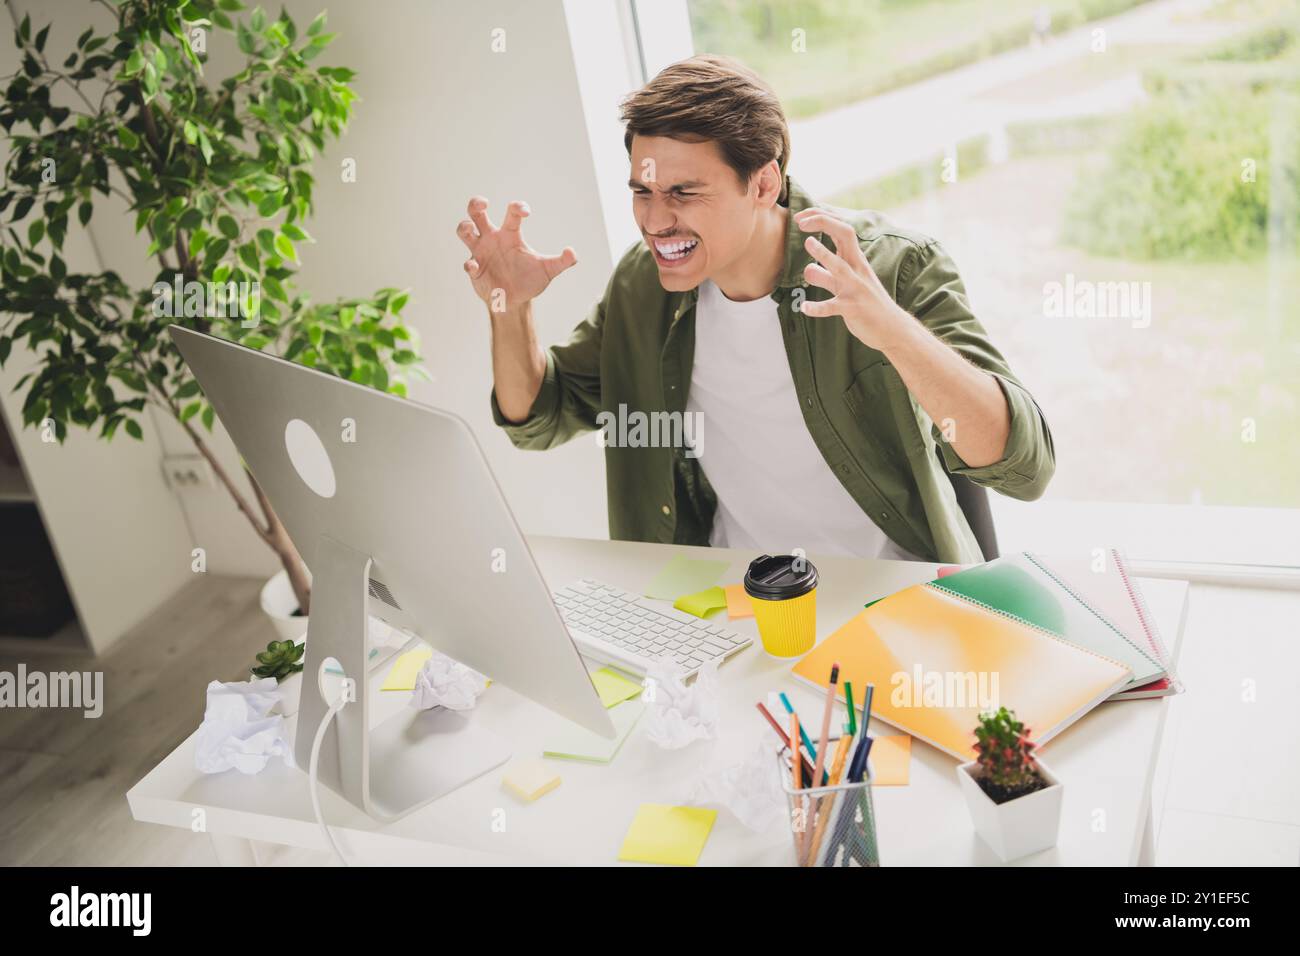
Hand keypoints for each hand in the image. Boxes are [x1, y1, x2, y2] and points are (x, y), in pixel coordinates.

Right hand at [457, 197, 576, 313]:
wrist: (516, 301)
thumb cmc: (530, 280)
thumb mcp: (548, 271)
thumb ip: (561, 262)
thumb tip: (572, 253)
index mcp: (510, 234)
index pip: (512, 213)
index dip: (517, 207)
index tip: (526, 212)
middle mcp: (492, 238)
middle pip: (477, 213)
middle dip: (476, 204)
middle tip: (484, 204)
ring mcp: (480, 253)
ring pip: (464, 231)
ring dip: (464, 227)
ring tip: (470, 230)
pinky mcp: (474, 270)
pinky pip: (467, 263)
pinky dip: (469, 264)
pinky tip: (475, 267)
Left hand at [793, 208, 910, 349]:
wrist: (891, 329)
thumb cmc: (867, 305)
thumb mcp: (845, 287)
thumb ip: (826, 277)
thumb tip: (808, 270)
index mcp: (856, 261)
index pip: (842, 230)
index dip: (822, 219)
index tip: (801, 218)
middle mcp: (857, 269)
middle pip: (845, 236)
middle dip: (824, 223)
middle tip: (800, 221)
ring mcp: (855, 288)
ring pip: (840, 267)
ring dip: (824, 254)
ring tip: (808, 242)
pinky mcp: (852, 309)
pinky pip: (833, 307)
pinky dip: (818, 307)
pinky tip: (804, 308)